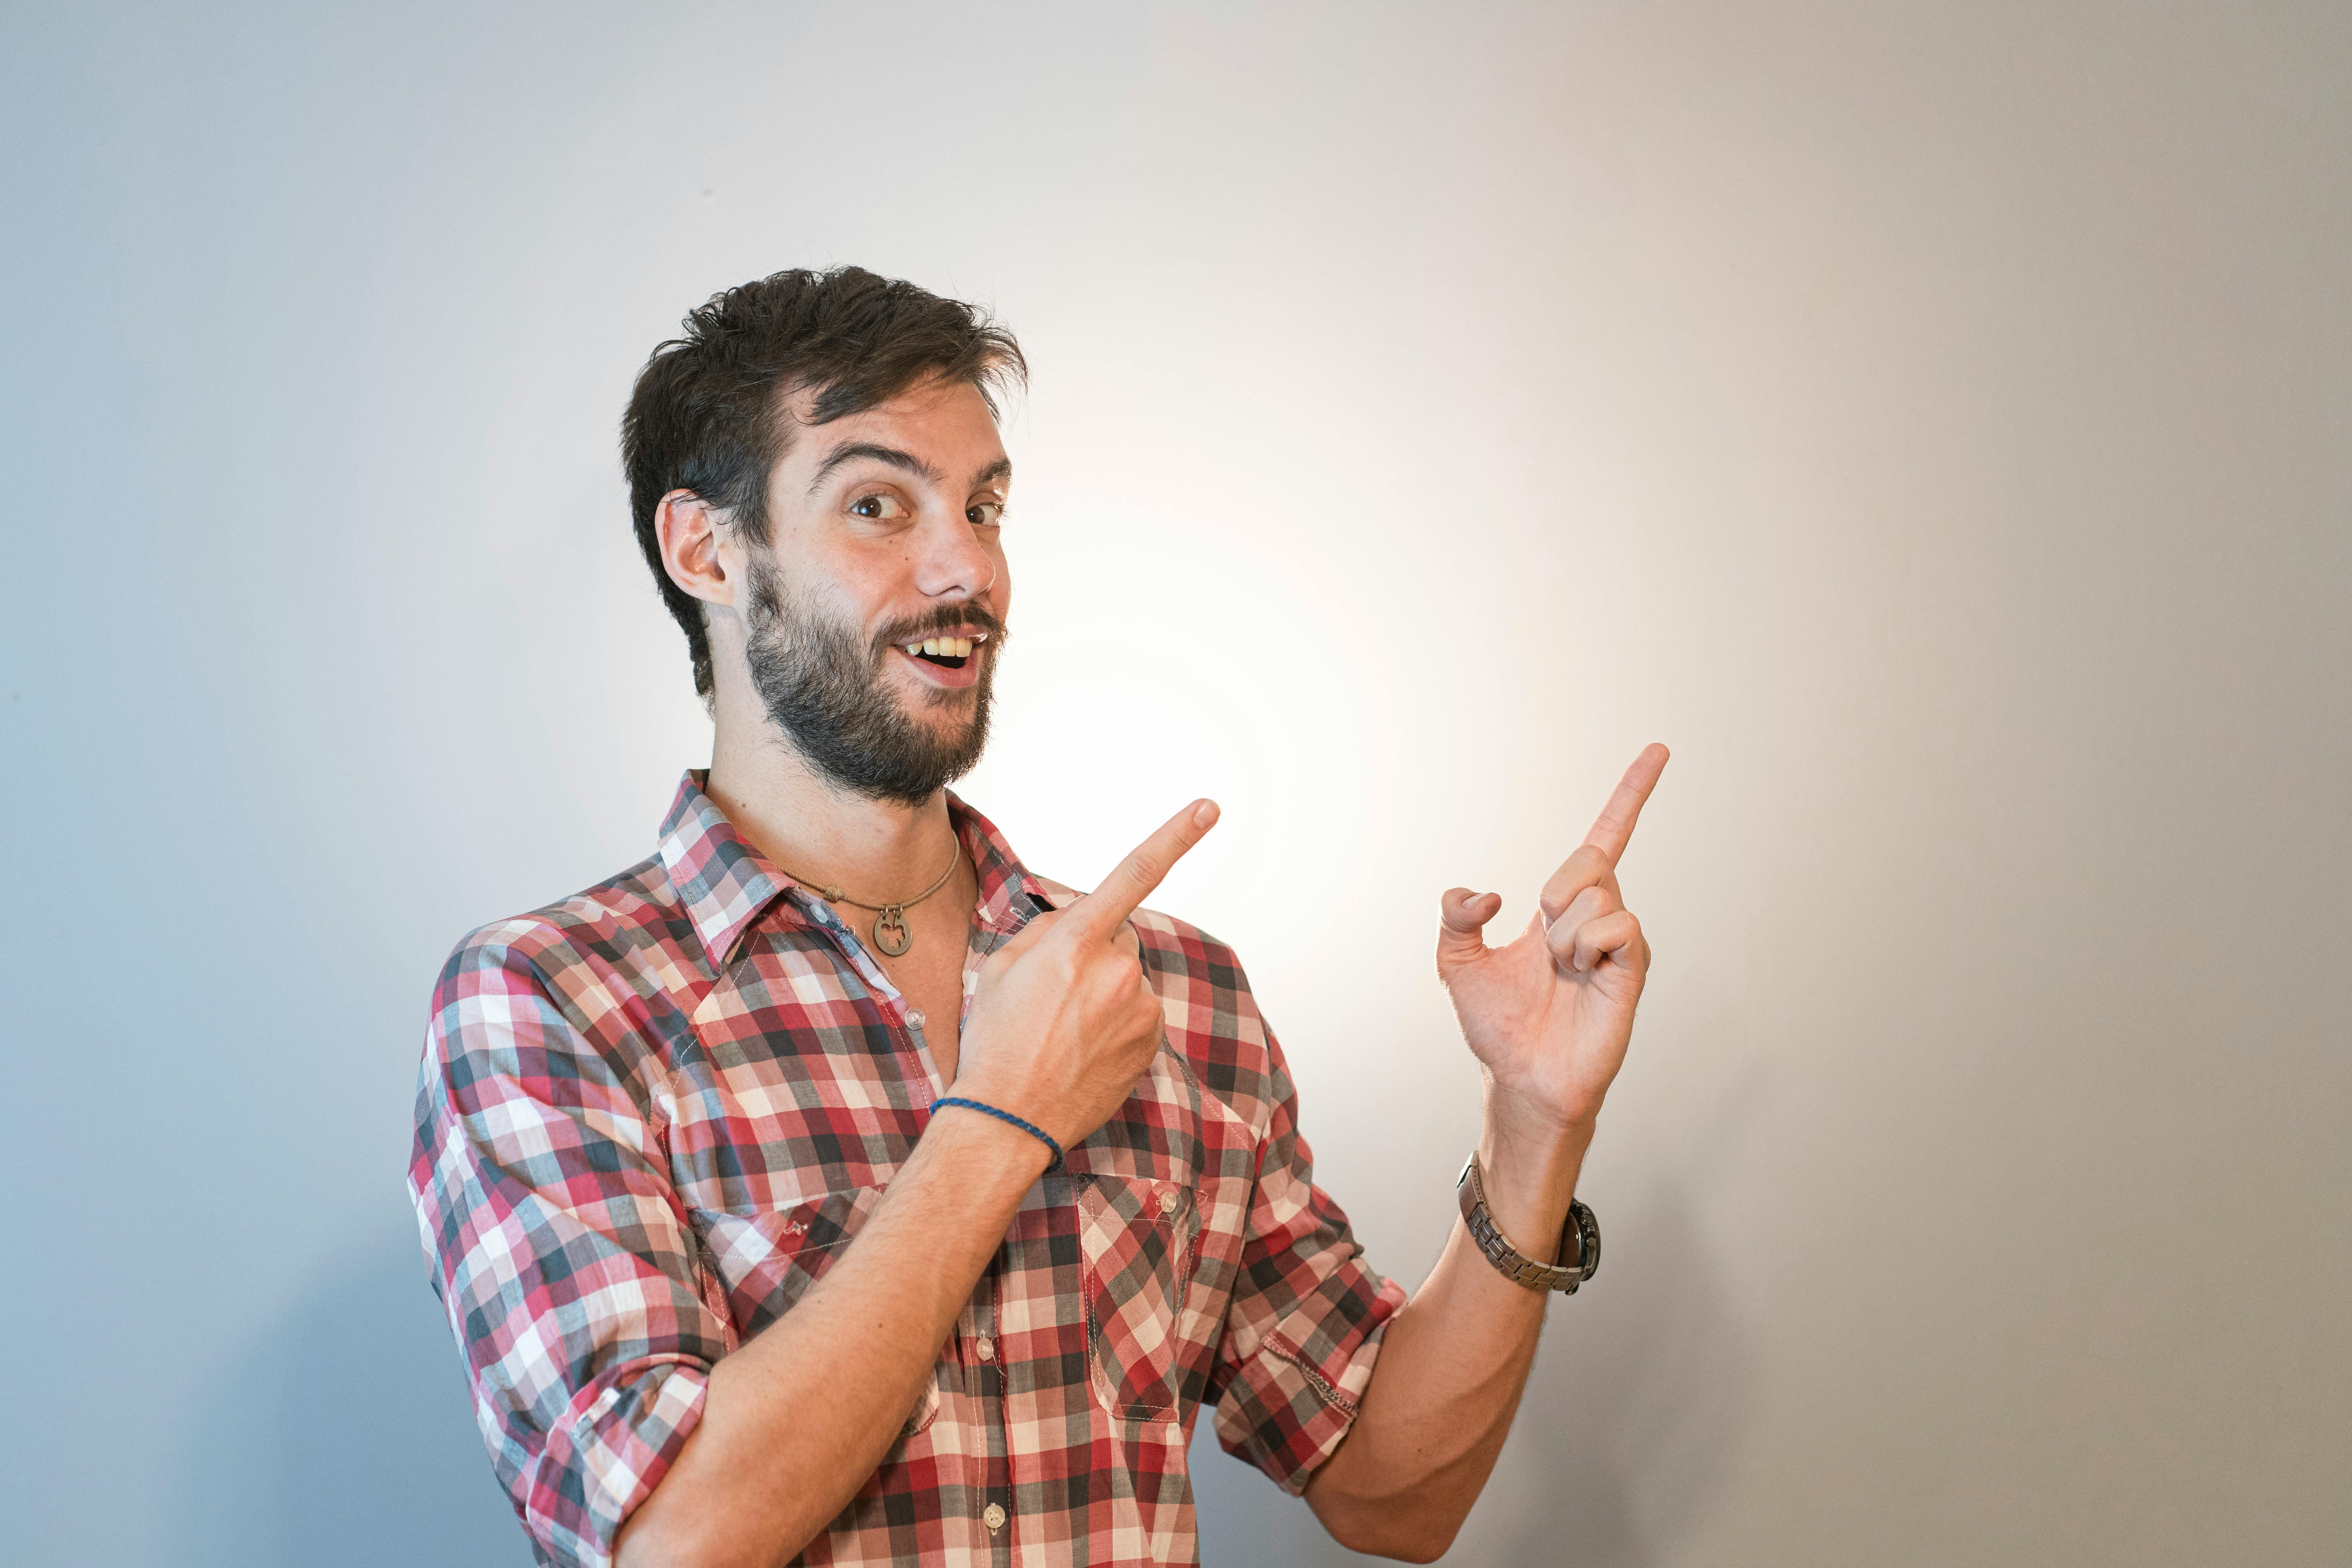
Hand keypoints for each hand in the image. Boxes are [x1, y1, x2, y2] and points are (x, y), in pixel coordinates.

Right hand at [952, 799, 1220, 1148]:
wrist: (1007, 1120)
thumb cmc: (994, 1041)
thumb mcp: (999, 968)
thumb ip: (1046, 932)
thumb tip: (1077, 922)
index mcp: (1076, 943)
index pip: (1133, 874)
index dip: (1175, 837)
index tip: (1209, 808)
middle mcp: (1117, 970)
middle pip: (1116, 939)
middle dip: (1091, 955)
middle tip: (1049, 997)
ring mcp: (1139, 1009)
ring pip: (1125, 981)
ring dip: (1101, 995)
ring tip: (1060, 1032)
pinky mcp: (1151, 1043)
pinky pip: (1136, 1015)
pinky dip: (1114, 1025)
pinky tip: (1081, 1050)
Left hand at [1437, 745, 1667, 1135]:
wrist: (1520, 1078)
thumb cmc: (1498, 1025)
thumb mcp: (1456, 961)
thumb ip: (1454, 916)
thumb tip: (1486, 894)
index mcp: (1564, 906)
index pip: (1605, 837)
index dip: (1630, 794)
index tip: (1658, 751)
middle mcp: (1599, 916)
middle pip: (1590, 857)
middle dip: (1556, 891)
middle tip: (1545, 944)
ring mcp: (1620, 942)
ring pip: (1598, 895)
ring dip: (1564, 934)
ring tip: (1561, 973)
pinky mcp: (1633, 969)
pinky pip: (1619, 926)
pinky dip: (1587, 947)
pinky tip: (1581, 977)